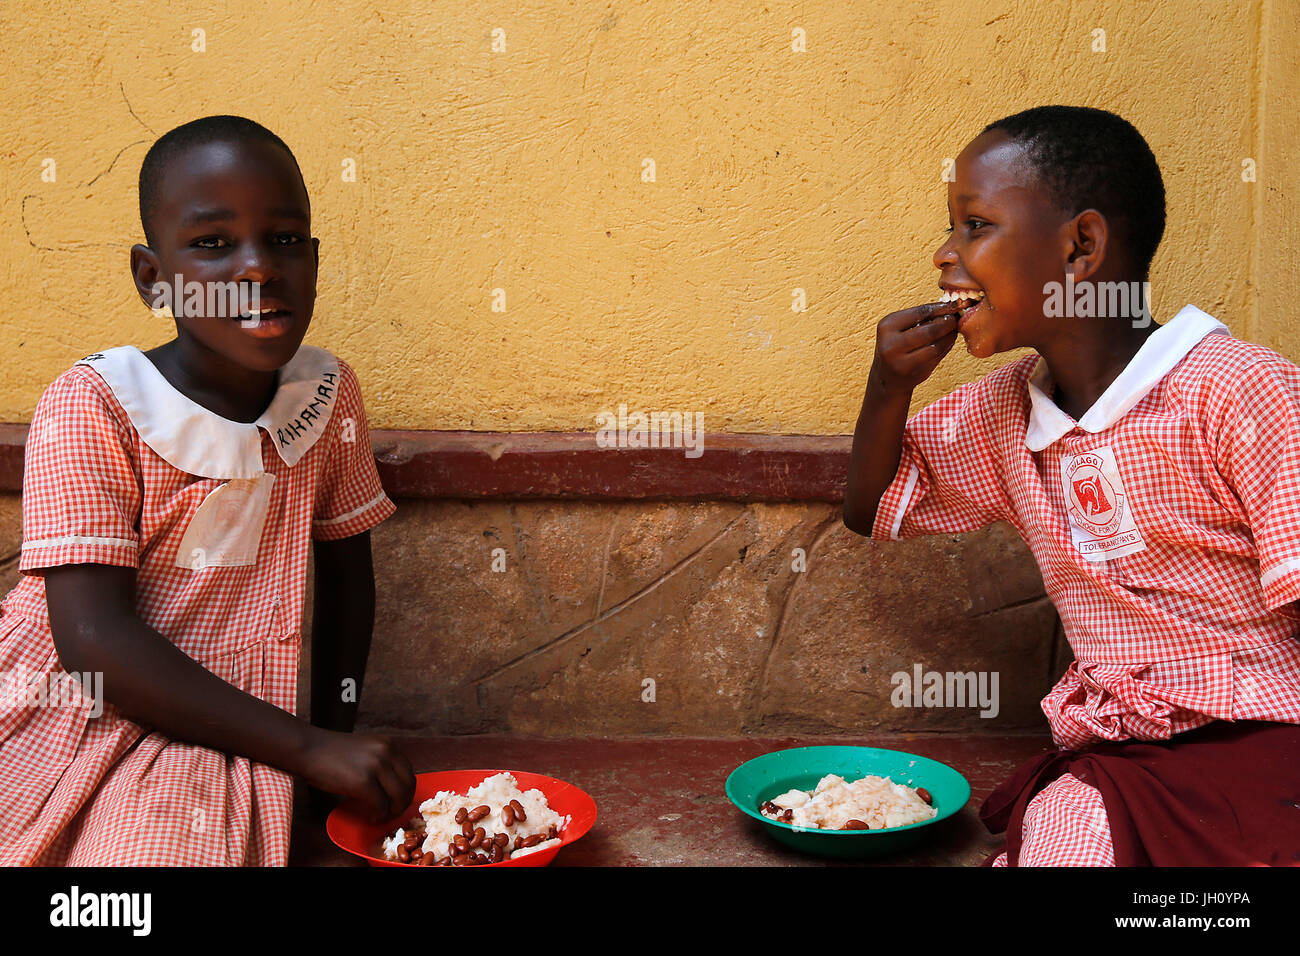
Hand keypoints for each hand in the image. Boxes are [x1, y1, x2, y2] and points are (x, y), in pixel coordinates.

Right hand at [297, 728, 415, 823]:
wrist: (308, 749)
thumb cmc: (331, 753)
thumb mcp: (365, 750)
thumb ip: (381, 763)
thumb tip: (393, 789)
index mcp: (388, 745)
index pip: (408, 772)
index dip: (406, 791)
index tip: (397, 801)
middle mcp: (386, 753)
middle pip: (408, 785)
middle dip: (403, 803)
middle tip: (392, 813)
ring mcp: (376, 766)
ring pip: (398, 797)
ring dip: (392, 811)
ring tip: (381, 816)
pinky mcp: (363, 782)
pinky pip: (380, 805)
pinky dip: (378, 815)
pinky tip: (371, 816)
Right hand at [870, 300, 962, 393]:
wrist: (885, 377)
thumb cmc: (898, 347)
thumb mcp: (901, 328)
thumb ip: (922, 318)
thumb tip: (952, 306)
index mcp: (887, 325)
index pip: (921, 312)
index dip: (942, 307)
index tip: (957, 304)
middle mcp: (890, 343)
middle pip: (930, 330)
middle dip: (948, 323)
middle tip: (957, 319)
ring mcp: (900, 360)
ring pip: (935, 345)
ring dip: (949, 336)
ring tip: (954, 330)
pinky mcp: (911, 372)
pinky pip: (935, 357)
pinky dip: (946, 347)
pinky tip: (948, 342)